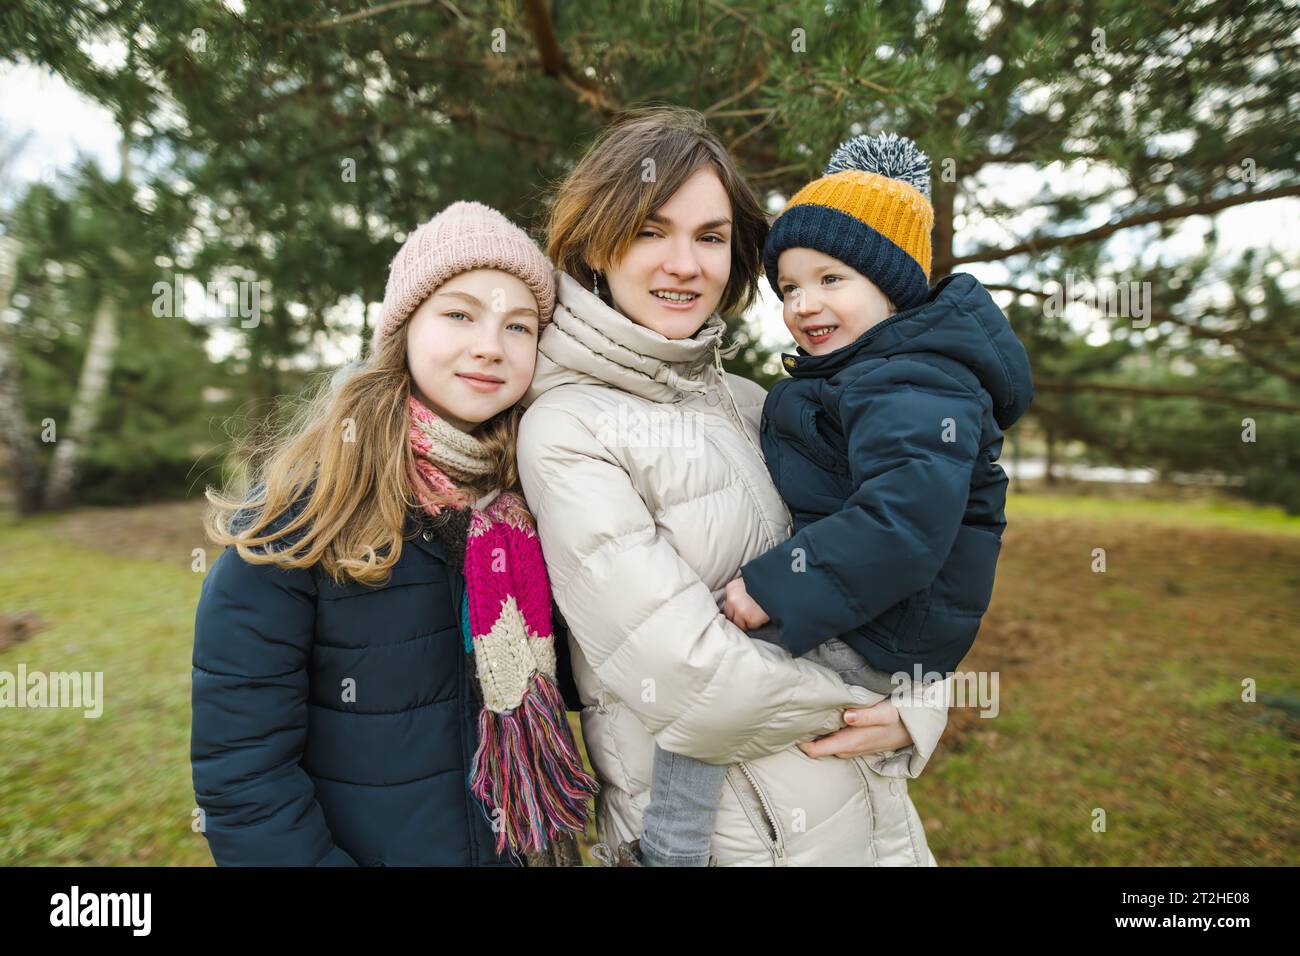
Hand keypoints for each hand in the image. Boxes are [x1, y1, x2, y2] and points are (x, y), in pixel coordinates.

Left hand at [723, 576, 770, 630]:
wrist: (777, 585)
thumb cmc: (764, 583)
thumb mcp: (747, 583)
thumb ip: (739, 593)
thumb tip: (736, 605)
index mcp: (731, 589)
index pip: (727, 606)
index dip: (734, 611)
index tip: (740, 613)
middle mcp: (733, 600)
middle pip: (731, 617)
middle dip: (739, 618)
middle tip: (748, 617)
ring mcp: (741, 610)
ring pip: (740, 624)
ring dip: (747, 622)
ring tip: (756, 616)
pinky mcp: (751, 619)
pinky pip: (751, 626)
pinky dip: (757, 624)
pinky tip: (762, 616)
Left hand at [798, 698, 913, 758]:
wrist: (915, 728)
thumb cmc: (898, 718)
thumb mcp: (885, 713)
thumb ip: (866, 715)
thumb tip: (846, 715)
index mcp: (849, 742)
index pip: (814, 750)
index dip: (800, 740)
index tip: (790, 725)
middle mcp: (847, 749)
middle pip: (817, 748)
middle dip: (805, 735)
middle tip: (794, 716)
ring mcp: (852, 748)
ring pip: (826, 745)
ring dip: (816, 735)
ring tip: (806, 716)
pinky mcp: (856, 744)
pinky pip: (835, 742)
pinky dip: (827, 733)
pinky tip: (824, 719)